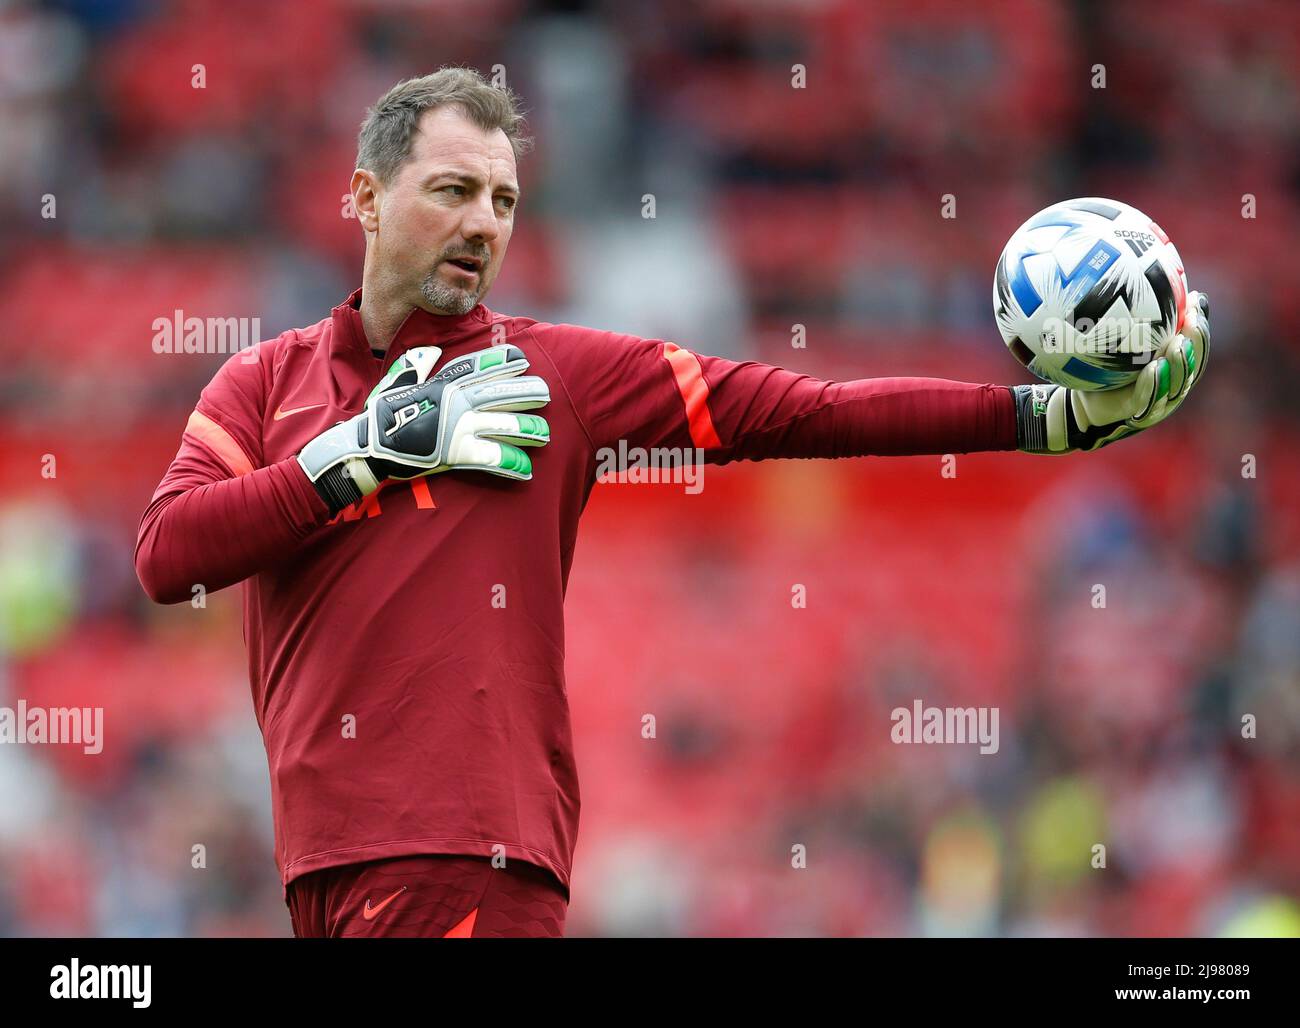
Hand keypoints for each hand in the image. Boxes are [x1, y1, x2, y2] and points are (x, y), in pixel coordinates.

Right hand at [298, 344, 550, 512]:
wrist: (366, 448)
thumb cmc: (379, 416)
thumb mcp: (395, 382)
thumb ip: (414, 364)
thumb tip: (429, 349)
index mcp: (441, 384)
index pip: (476, 368)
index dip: (499, 362)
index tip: (520, 357)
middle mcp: (454, 402)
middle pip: (497, 394)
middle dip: (524, 392)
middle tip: (546, 392)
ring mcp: (456, 427)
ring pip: (501, 425)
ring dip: (525, 429)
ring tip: (544, 432)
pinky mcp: (455, 453)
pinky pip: (490, 458)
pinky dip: (510, 464)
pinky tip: (526, 469)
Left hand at [1014, 291, 1209, 453]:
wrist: (1079, 403)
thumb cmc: (1101, 370)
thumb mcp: (1117, 341)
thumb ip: (1131, 319)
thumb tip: (1127, 275)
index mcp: (1173, 367)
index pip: (1196, 345)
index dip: (1200, 323)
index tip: (1196, 299)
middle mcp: (1171, 385)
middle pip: (1194, 364)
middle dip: (1197, 342)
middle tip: (1192, 320)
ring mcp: (1158, 403)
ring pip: (1177, 384)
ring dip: (1180, 363)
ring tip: (1177, 343)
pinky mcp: (1138, 415)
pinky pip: (1149, 399)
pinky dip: (1153, 384)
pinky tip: (1153, 367)